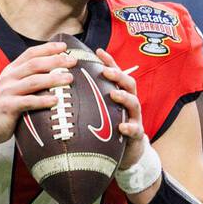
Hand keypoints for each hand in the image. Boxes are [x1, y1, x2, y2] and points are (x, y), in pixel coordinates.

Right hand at [0, 41, 75, 147]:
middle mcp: (8, 78)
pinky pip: (28, 102)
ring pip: (33, 81)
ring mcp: (7, 92)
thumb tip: (53, 75)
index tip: (64, 48)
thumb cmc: (2, 107)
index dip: (47, 48)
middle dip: (55, 61)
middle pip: (35, 64)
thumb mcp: (12, 88)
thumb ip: (27, 79)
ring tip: (69, 79)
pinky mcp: (8, 107)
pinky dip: (43, 100)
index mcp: (11, 71)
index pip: (30, 54)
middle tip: (72, 62)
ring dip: (53, 79)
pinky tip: (55, 100)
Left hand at [96, 48, 144, 168]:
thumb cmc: (110, 127)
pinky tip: (121, 127)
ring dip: (124, 97)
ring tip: (114, 94)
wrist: (125, 152)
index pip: (117, 73)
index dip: (109, 61)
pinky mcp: (137, 134)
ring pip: (134, 103)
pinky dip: (129, 127)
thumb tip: (65, 84)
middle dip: (118, 75)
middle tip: (106, 71)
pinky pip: (135, 130)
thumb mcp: (101, 110)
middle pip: (129, 83)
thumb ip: (90, 97)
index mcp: (121, 94)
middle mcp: (129, 103)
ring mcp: (134, 117)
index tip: (98, 51)